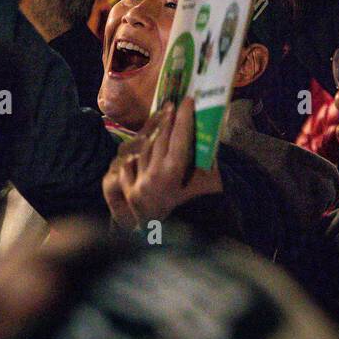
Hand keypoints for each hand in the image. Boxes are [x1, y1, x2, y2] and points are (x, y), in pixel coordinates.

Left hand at [102, 97, 216, 228]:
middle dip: (168, 118)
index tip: (188, 101)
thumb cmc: (187, 210)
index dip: (184, 119)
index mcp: (172, 177)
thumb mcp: (203, 188)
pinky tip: (145, 137)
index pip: (179, 140)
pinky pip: (128, 157)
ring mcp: (136, 181)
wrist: (159, 238)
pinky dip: (137, 147)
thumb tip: (212, 137)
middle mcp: (152, 178)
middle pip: (159, 138)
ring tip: (162, 115)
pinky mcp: (125, 185)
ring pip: (142, 145)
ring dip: (152, 128)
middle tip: (174, 103)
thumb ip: (207, 166)